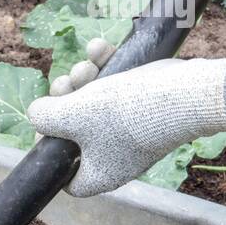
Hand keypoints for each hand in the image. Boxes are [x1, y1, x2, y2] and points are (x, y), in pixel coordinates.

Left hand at [26, 44, 225, 197]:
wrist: (188, 93)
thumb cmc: (126, 112)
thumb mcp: (71, 116)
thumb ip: (44, 117)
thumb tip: (38, 114)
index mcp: (97, 174)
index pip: (64, 176)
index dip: (49, 152)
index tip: (46, 129)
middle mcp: (115, 159)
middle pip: (75, 133)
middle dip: (66, 102)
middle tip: (66, 84)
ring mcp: (132, 134)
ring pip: (95, 106)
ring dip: (84, 79)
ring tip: (85, 65)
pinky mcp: (146, 110)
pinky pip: (118, 91)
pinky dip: (107, 69)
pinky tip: (100, 48)